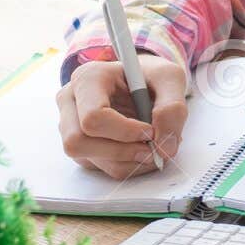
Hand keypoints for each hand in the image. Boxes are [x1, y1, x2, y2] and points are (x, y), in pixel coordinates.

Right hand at [56, 55, 187, 178]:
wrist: (144, 83)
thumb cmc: (151, 76)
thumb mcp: (169, 78)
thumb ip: (172, 107)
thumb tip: (164, 145)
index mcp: (88, 78)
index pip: (93, 116)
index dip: (125, 131)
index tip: (150, 130)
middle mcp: (71, 102)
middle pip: (79, 142)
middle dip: (123, 151)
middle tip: (152, 146)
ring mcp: (71, 126)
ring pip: (91, 159)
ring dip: (129, 160)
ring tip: (152, 146)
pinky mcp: (83, 147)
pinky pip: (102, 167)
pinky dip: (129, 165)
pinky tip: (143, 149)